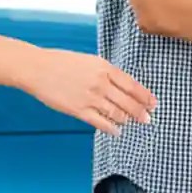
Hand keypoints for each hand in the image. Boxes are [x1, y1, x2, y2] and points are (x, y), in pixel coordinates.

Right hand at [22, 49, 156, 135]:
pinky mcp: (79, 111)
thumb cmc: (61, 62)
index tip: (153, 103)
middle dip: (141, 111)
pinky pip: (101, 123)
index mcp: (104, 68)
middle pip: (128, 101)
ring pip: (117, 113)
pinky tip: (117, 131)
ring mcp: (91, 97)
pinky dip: (112, 128)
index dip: (145, 96)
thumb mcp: (89, 61)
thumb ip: (106, 72)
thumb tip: (121, 86)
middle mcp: (101, 83)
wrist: (38, 69)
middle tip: (148, 118)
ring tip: (133, 123)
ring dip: (128, 120)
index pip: (132, 85)